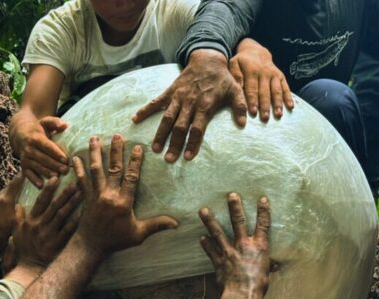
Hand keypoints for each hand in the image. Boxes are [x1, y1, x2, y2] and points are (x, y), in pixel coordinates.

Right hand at [12, 176, 81, 267]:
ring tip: (82, 192)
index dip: (48, 189)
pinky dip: (76, 221)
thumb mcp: (16, 232)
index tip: (56, 178)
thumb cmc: (24, 249)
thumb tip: (17, 205)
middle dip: (65, 192)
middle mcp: (40, 225)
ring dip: (72, 202)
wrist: (29, 267)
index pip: (40, 201)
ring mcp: (49, 234)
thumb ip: (18, 218)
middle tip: (75, 182)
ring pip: (63, 215)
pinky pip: (68, 230)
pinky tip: (84, 213)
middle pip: (54, 205)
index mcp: (31, 220)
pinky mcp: (57, 243)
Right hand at [18, 116, 68, 187]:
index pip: (47, 146)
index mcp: (35, 138)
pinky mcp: (23, 166)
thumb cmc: (38, 129)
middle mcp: (29, 149)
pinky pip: (28, 174)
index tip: (66, 159)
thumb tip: (64, 125)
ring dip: (47, 173)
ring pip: (37, 167)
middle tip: (66, 170)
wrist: (20, 135)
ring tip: (57, 178)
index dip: (56, 153)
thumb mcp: (45, 122)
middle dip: (54, 165)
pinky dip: (33, 180)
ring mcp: (25, 158)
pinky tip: (42, 186)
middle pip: (43, 158)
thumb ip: (55, 122)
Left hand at [72, 134, 177, 255]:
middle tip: (117, 135)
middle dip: (115, 151)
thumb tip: (177, 223)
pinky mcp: (85, 198)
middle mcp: (108, 196)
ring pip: (95, 170)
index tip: (137, 147)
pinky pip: (81, 181)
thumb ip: (156, 226)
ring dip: (95, 153)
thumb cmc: (116, 241)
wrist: (91, 247)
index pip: (131, 177)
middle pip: (113, 169)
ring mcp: (95, 196)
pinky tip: (75, 157)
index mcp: (123, 202)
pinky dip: (78, 169)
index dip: (135, 162)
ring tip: (94, 138)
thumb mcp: (138, 235)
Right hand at [132, 49, 246, 162]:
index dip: (193, 143)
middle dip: (174, 144)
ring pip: (167, 118)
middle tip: (169, 159)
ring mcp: (178, 97)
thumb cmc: (222, 78)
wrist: (208, 59)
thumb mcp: (235, 90)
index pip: (198, 128)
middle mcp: (189, 103)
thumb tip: (243, 123)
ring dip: (160, 134)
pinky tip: (135, 119)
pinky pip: (156, 102)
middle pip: (180, 127)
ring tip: (155, 149)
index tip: (188, 157)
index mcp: (205, 105)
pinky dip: (145, 110)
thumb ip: (240, 107)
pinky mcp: (170, 92)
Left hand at [199, 193, 271, 298]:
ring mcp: (229, 252)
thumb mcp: (267, 273)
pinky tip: (201, 238)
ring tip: (203, 210)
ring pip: (218, 232)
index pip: (263, 225)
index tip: (262, 199)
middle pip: (238, 222)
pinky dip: (206, 244)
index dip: (263, 211)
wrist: (242, 296)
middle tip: (231, 195)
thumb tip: (275, 265)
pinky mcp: (218, 261)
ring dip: (210, 220)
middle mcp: (244, 245)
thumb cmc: (259, 286)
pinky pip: (210, 251)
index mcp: (259, 247)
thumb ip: (269, 265)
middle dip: (235, 207)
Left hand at [229, 38, 294, 120]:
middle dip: (265, 106)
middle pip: (265, 92)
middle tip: (265, 118)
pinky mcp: (281, 76)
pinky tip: (290, 107)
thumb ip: (235, 75)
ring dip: (277, 103)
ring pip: (276, 90)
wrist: (256, 51)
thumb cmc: (242, 62)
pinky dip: (288, 97)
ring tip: (278, 115)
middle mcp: (264, 73)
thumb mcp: (234, 63)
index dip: (252, 101)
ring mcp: (274, 75)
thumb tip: (237, 87)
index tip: (253, 112)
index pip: (252, 89)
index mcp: (252, 71)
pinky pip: (285, 87)